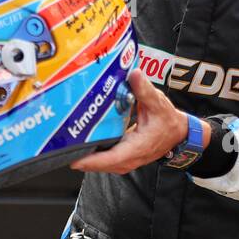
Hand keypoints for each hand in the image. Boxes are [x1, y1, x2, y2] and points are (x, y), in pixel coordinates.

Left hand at [71, 68, 192, 174]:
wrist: (178, 132)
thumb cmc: (167, 120)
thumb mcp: (157, 102)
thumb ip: (144, 89)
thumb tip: (134, 74)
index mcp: (138, 148)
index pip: (112, 159)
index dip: (92, 161)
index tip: (74, 159)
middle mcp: (130, 158)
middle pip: (101, 164)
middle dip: (81, 158)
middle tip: (60, 148)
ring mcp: (126, 160)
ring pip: (101, 164)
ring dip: (85, 157)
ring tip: (65, 146)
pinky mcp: (123, 157)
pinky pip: (104, 159)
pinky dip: (92, 154)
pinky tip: (80, 142)